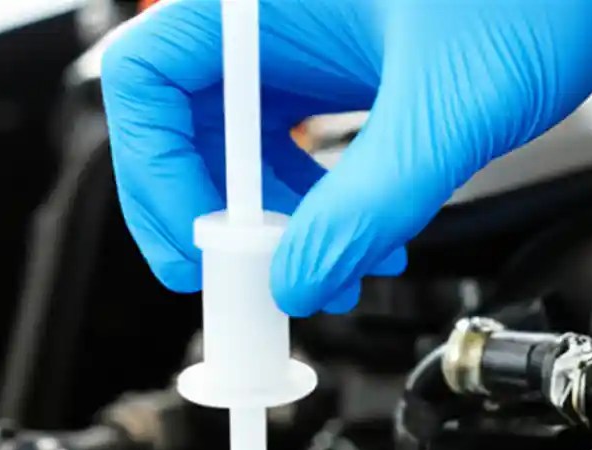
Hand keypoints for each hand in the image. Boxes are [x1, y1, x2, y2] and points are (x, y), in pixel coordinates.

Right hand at [100, 0, 591, 315]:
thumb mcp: (446, 108)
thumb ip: (364, 205)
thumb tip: (296, 279)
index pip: (146, 82)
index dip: (157, 178)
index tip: (201, 250)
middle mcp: (267, 8)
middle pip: (182, 120)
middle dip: (217, 214)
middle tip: (249, 280)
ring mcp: (298, 32)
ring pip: (236, 139)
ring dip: (273, 220)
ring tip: (331, 268)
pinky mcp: (333, 59)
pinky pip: (290, 138)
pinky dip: (314, 197)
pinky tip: (363, 232)